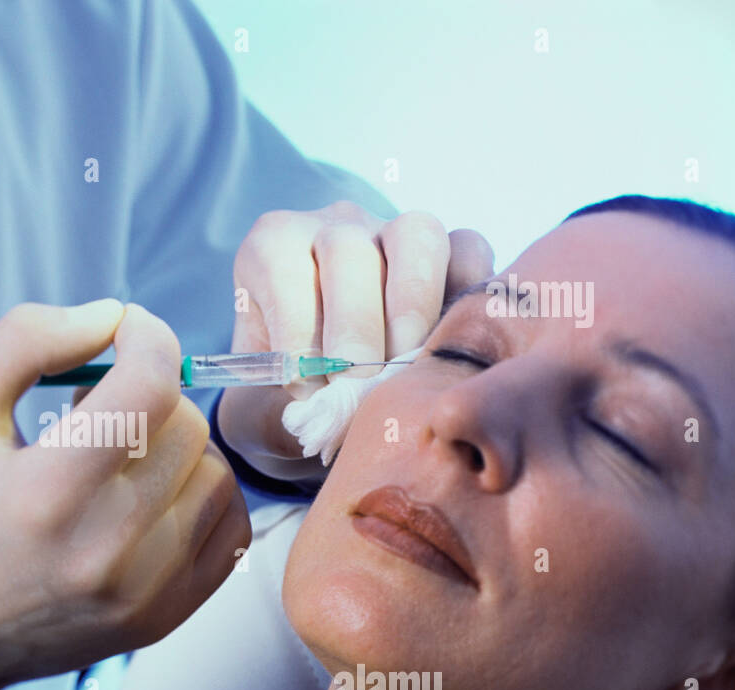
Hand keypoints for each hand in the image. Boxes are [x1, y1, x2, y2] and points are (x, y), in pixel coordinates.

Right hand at [0, 299, 251, 689]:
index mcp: (46, 494)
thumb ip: (25, 341)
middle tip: (99, 408)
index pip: (149, 388)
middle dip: (150, 396)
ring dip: (178, 447)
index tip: (125, 331)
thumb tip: (111, 316)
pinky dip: (201, 496)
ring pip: (216, 474)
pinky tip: (152, 494)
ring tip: (120, 457)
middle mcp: (105, 551)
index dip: (148, 338)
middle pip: (185, 426)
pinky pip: (231, 526)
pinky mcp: (166, 617)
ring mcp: (144, 593)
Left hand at [217, 202, 493, 480]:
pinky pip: (471, 253)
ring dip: (414, 307)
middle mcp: (334, 226)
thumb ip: (281, 416)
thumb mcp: (264, 412)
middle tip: (358, 384)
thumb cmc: (286, 399)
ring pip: (416, 236)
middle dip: (355, 324)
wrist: (328, 397)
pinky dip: (467, 299)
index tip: (304, 386)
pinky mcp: (452, 251)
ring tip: (405, 371)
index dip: (295, 327)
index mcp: (274, 246)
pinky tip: (449, 354)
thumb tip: (323, 418)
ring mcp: (396, 231)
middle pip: (349, 248)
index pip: (280, 262)